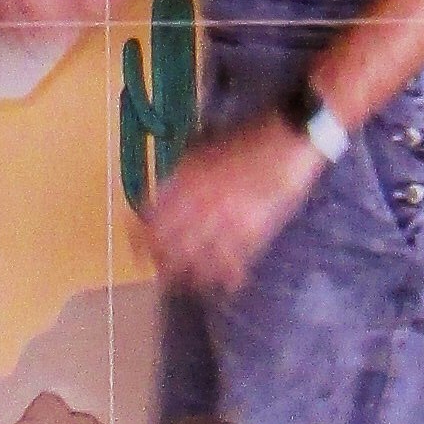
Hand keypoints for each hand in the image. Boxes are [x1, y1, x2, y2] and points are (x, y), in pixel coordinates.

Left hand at [142, 112, 325, 296]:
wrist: (287, 138)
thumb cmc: (245, 138)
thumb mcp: (202, 150)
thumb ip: (182, 176)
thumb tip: (162, 197)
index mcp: (187, 180)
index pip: (153, 218)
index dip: (140, 237)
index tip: (135, 248)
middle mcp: (203, 203)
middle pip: (172, 244)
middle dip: (162, 262)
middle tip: (160, 271)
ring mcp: (229, 219)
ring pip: (199, 258)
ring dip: (190, 275)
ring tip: (186, 285)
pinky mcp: (256, 230)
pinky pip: (234, 260)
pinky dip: (227, 276)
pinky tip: (225, 286)